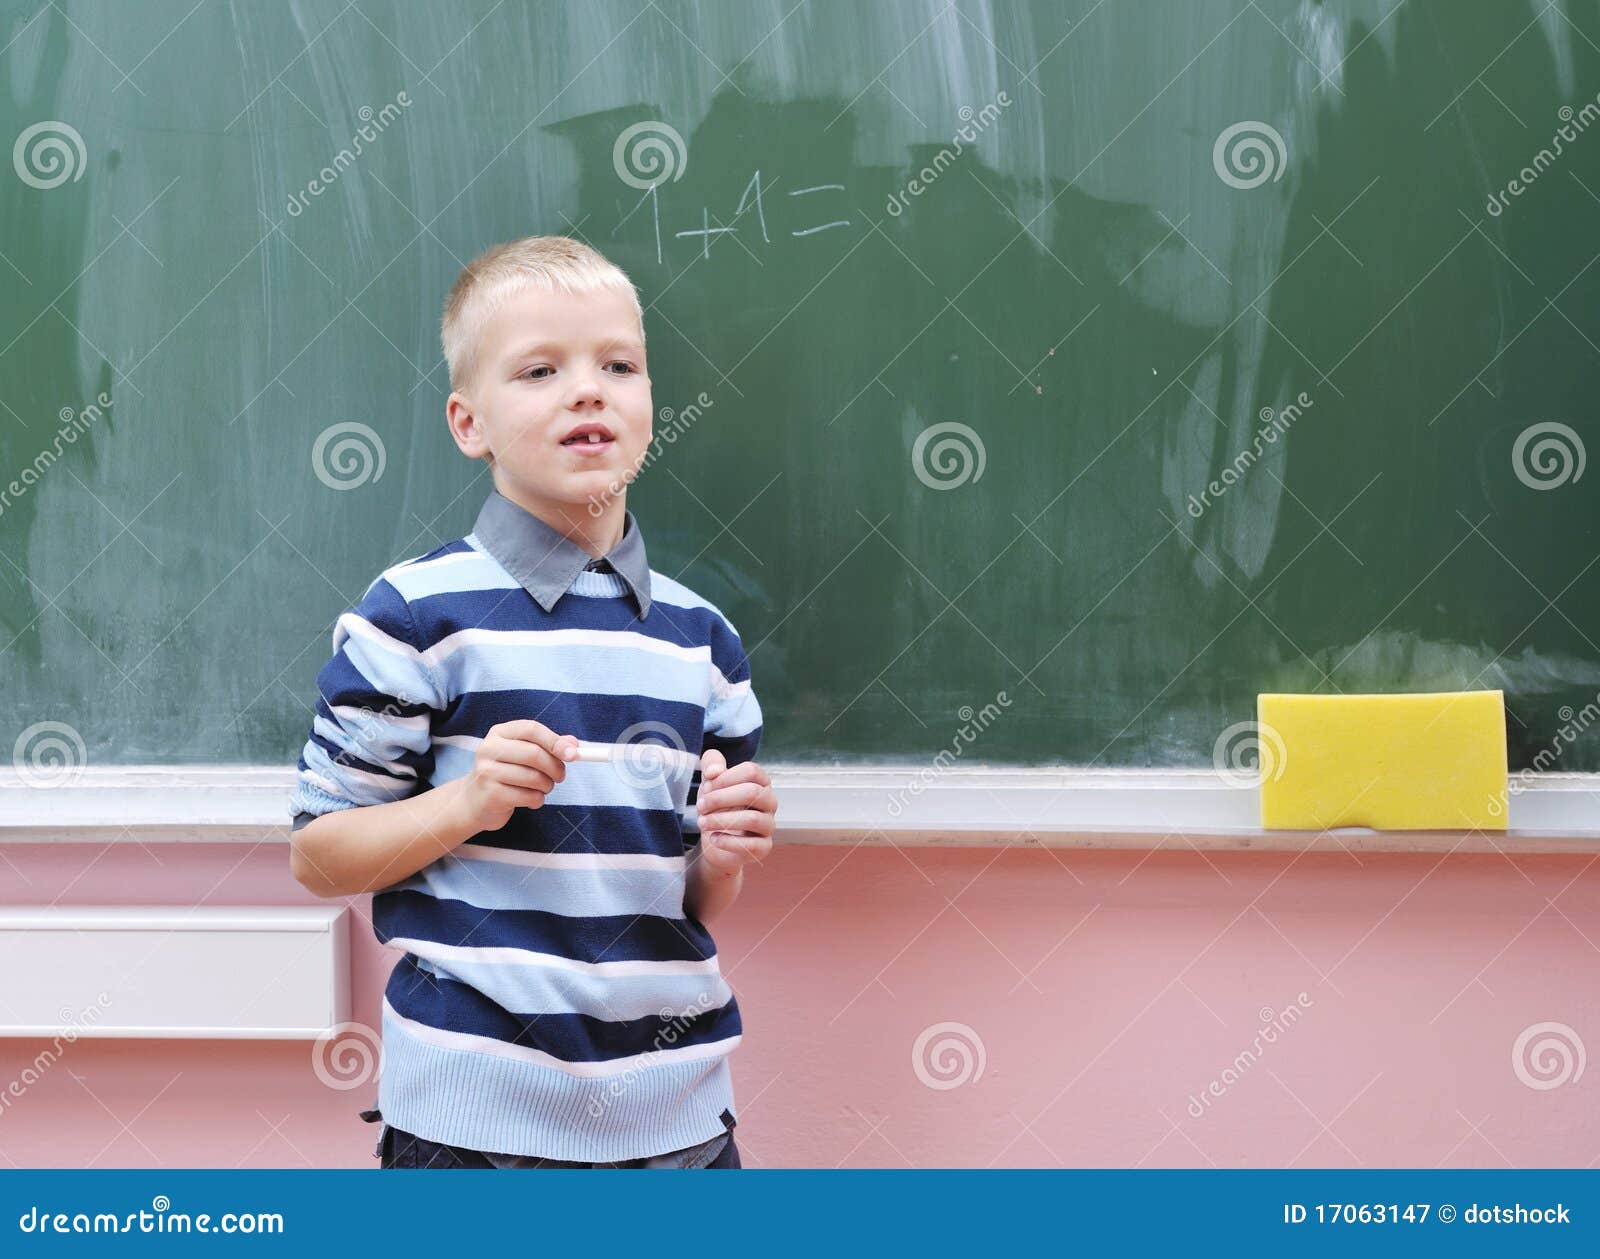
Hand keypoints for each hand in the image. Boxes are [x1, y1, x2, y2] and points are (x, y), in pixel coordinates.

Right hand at [456, 720, 577, 831]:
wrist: (474, 802)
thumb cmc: (506, 774)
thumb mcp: (523, 754)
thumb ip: (549, 746)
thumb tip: (574, 744)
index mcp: (499, 733)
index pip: (531, 729)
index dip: (555, 741)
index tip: (573, 754)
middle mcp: (489, 749)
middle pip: (534, 754)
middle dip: (555, 767)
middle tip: (560, 776)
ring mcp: (487, 772)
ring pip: (534, 778)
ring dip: (547, 786)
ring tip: (542, 788)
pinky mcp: (491, 795)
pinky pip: (528, 796)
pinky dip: (537, 800)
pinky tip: (529, 800)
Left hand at [694, 750, 775, 878]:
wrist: (715, 840)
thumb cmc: (717, 806)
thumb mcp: (710, 781)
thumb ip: (711, 764)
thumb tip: (714, 771)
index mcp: (761, 782)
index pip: (751, 771)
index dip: (725, 777)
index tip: (706, 787)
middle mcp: (770, 802)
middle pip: (752, 793)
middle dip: (720, 799)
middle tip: (700, 806)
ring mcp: (769, 825)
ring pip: (752, 819)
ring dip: (721, 820)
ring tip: (702, 822)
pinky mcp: (764, 847)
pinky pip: (751, 845)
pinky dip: (727, 841)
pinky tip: (712, 838)